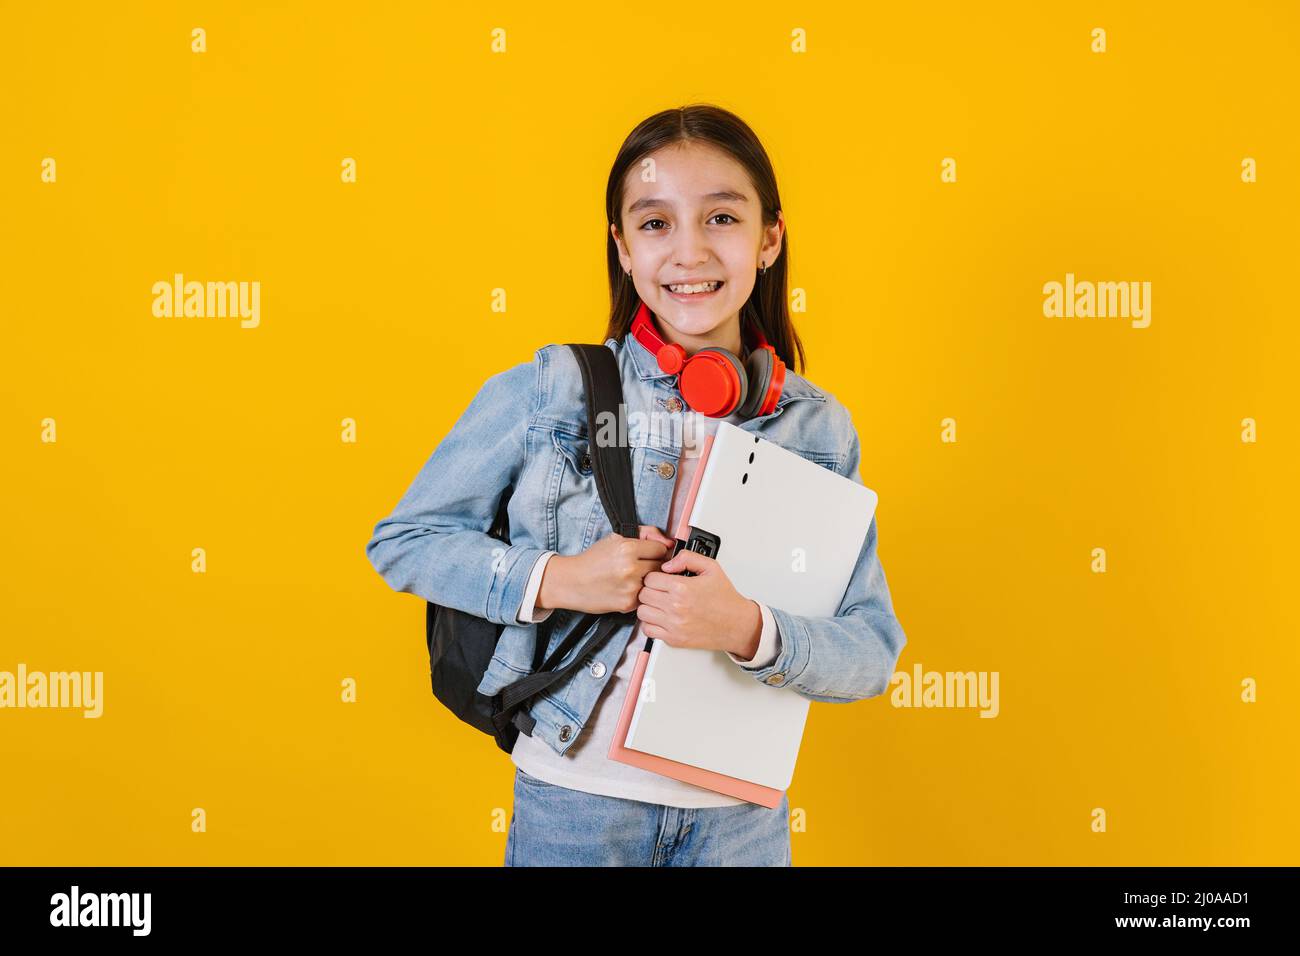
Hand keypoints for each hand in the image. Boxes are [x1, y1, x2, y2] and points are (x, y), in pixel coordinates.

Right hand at [538, 525, 675, 614]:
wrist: (571, 582)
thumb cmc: (592, 560)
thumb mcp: (615, 538)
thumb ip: (644, 534)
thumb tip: (667, 541)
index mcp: (628, 548)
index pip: (661, 548)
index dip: (655, 551)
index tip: (648, 554)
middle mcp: (630, 567)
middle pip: (661, 566)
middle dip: (653, 565)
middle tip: (640, 566)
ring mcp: (630, 587)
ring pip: (654, 582)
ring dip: (647, 580)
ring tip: (632, 578)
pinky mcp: (628, 603)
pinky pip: (644, 596)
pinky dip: (638, 593)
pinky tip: (626, 589)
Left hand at [637, 548, 762, 656]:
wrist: (737, 624)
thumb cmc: (725, 598)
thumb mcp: (711, 567)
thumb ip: (687, 558)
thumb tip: (667, 564)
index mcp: (682, 588)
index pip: (650, 579)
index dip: (654, 576)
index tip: (661, 579)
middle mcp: (675, 607)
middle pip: (643, 595)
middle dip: (650, 590)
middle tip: (660, 590)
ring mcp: (673, 625)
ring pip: (642, 612)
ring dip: (648, 606)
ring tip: (660, 604)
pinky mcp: (674, 639)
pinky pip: (648, 630)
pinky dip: (651, 623)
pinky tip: (661, 618)